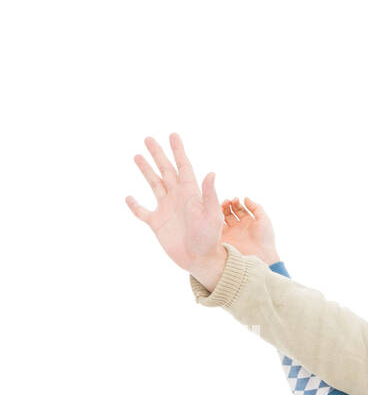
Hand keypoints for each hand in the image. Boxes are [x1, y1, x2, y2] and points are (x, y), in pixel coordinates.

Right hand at [125, 133, 226, 287]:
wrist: (200, 260)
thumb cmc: (209, 239)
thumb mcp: (211, 215)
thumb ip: (209, 194)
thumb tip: (211, 172)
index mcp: (191, 194)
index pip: (183, 167)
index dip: (178, 151)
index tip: (173, 135)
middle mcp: (178, 198)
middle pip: (166, 171)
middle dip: (158, 154)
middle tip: (148, 138)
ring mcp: (167, 209)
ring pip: (154, 185)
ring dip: (146, 171)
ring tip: (137, 156)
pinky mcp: (157, 223)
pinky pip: (142, 211)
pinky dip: (135, 205)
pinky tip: (129, 197)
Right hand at [220, 197, 278, 264]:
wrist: (261, 255)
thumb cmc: (265, 238)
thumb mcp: (264, 219)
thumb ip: (256, 207)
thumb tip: (245, 198)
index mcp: (247, 222)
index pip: (238, 208)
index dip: (236, 203)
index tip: (235, 200)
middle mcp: (238, 227)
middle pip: (228, 212)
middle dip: (227, 205)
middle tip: (227, 203)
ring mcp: (231, 233)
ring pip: (221, 219)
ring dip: (219, 211)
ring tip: (221, 207)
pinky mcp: (225, 239)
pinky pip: (216, 229)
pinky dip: (214, 221)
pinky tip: (216, 215)